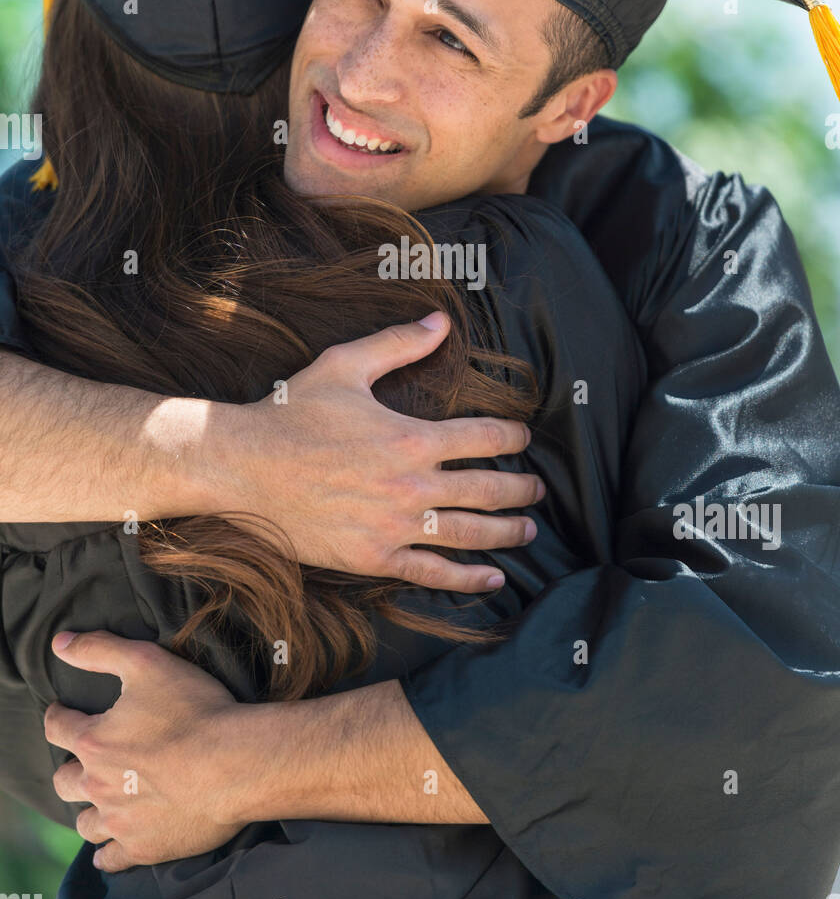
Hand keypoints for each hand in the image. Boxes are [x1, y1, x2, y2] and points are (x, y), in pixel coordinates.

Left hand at [46, 631, 261, 871]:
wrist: (236, 764)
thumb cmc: (195, 710)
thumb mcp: (147, 662)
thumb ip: (100, 649)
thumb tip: (59, 642)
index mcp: (95, 741)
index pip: (58, 727)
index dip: (59, 716)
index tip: (64, 714)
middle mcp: (98, 784)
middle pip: (65, 780)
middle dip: (71, 767)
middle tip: (86, 760)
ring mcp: (120, 820)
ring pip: (85, 823)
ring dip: (88, 810)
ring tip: (100, 801)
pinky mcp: (143, 846)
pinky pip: (111, 858)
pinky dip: (107, 852)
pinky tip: (110, 847)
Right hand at [204, 312, 542, 592]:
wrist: (243, 467)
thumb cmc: (291, 414)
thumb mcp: (345, 366)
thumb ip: (398, 343)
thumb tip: (441, 321)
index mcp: (410, 438)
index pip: (482, 438)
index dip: (511, 438)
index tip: (522, 439)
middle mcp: (411, 486)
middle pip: (486, 489)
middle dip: (520, 488)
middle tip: (537, 488)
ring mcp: (394, 526)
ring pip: (469, 534)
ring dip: (506, 532)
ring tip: (528, 529)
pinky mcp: (373, 557)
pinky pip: (432, 572)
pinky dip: (468, 577)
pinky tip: (493, 577)